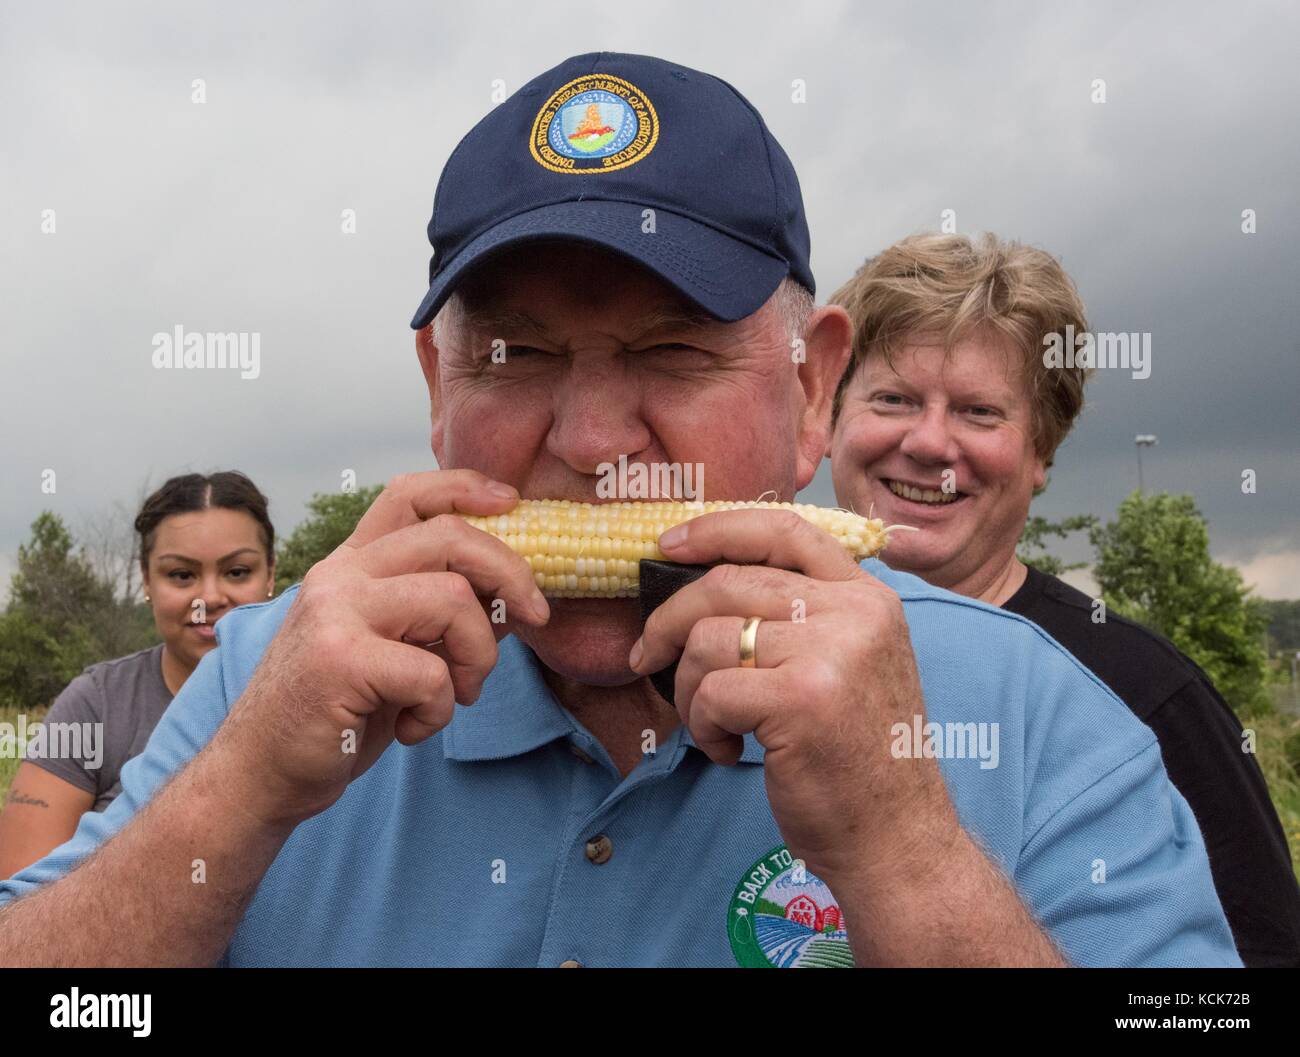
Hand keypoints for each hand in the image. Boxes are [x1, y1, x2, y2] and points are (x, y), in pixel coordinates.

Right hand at [213, 470, 549, 827]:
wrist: (262, 774)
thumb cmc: (336, 714)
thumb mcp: (390, 648)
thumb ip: (436, 613)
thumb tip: (512, 594)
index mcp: (351, 566)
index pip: (409, 495)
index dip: (466, 487)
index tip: (511, 501)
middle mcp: (340, 575)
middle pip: (450, 537)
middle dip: (512, 574)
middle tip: (535, 616)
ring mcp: (336, 611)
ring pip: (455, 599)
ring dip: (478, 656)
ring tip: (458, 693)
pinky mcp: (340, 658)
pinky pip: (433, 671)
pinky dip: (440, 709)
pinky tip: (410, 728)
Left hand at [629, 507, 958, 886]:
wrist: (897, 838)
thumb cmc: (857, 757)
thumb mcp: (849, 664)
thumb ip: (798, 617)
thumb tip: (698, 587)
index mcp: (867, 597)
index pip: (783, 529)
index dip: (715, 529)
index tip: (667, 545)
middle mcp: (855, 613)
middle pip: (728, 582)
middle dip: (669, 620)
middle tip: (646, 657)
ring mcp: (831, 653)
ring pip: (708, 639)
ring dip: (686, 688)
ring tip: (712, 724)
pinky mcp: (802, 698)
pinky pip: (710, 692)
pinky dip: (703, 726)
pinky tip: (730, 750)